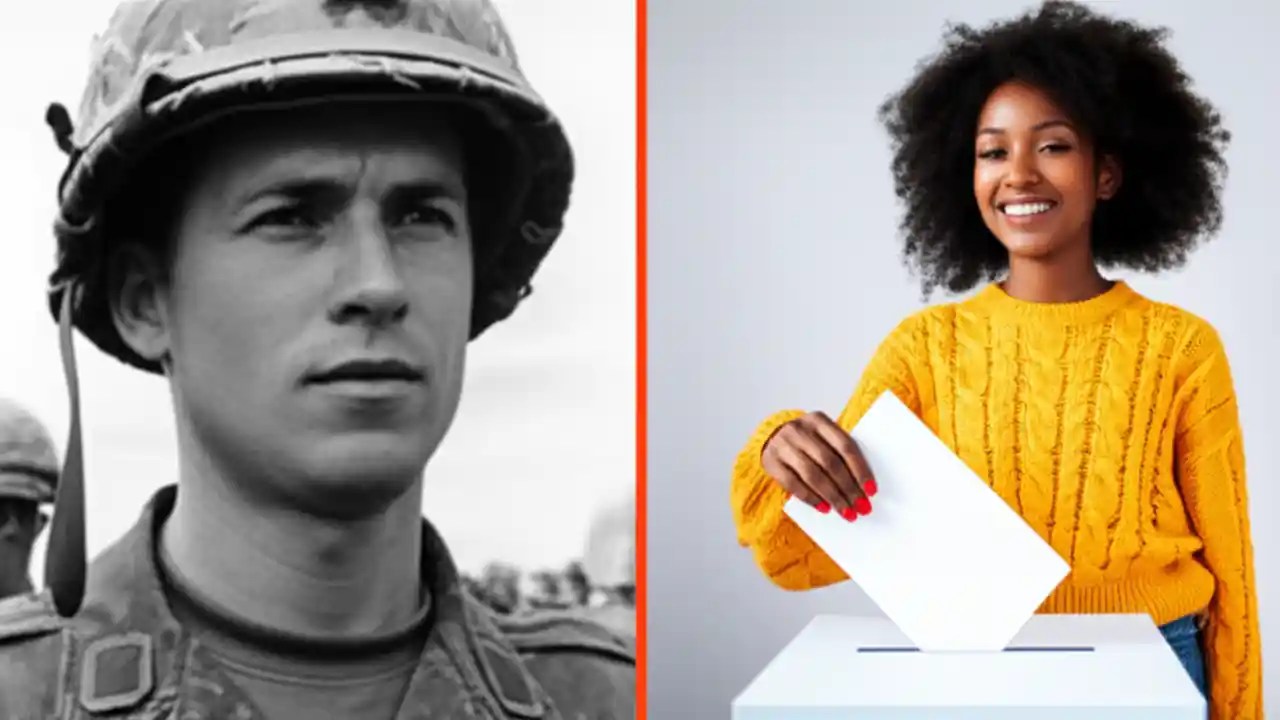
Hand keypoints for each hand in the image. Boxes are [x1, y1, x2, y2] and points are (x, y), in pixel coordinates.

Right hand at [761, 412, 876, 520]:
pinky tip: (824, 508)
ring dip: (833, 496)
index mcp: (818, 420)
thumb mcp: (822, 437)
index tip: (872, 491)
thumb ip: (839, 452)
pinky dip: (811, 498)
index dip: (860, 469)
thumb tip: (864, 486)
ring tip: (846, 512)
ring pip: (813, 475)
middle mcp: (799, 430)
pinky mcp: (771, 462)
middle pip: (830, 462)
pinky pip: (793, 484)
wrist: (770, 436)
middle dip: (849, 488)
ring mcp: (783, 445)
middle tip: (861, 507)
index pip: (845, 446)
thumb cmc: (806, 441)